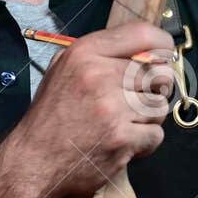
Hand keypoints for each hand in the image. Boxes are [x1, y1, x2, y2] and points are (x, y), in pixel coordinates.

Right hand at [0, 21, 174, 197]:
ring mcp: (112, 108)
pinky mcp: (121, 139)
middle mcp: (99, 75)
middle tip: (138, 101)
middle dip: (155, 89)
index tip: (164, 59)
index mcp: (85, 52)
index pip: (144, 34)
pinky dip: (144, 142)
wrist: (33, 162)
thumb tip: (147, 50)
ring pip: (160, 105)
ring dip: (148, 118)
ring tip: (125, 124)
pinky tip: (123, 143)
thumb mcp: (64, 69)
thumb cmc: (52, 116)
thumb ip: (101, 54)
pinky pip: (156, 134)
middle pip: (158, 73)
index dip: (163, 47)